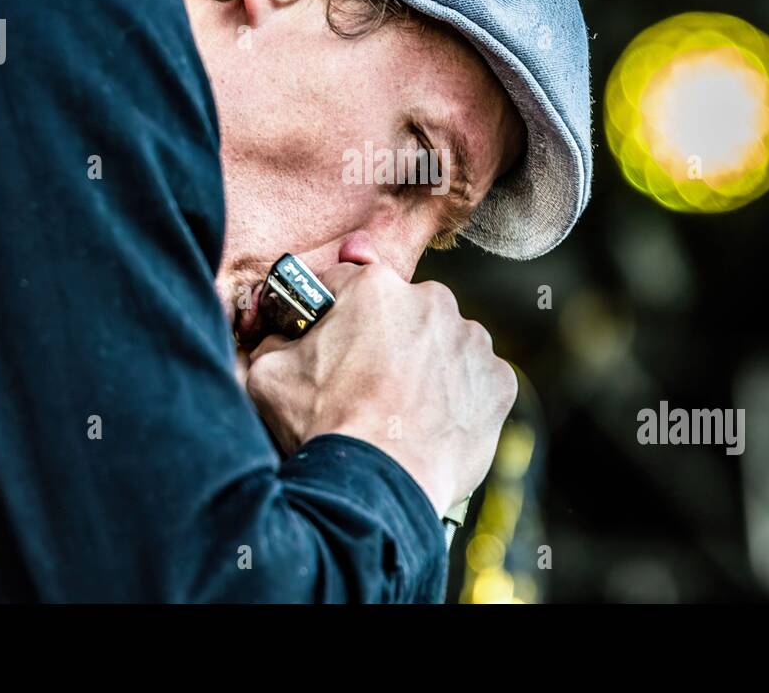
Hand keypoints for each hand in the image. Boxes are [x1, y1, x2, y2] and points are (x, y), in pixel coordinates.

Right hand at [246, 263, 516, 518]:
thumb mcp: (269, 373)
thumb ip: (275, 341)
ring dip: (429, 366)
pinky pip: (478, 380)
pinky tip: (434, 423)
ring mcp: (471, 341)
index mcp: (375, 288)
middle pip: (406, 312)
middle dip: (388, 339)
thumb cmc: (323, 425)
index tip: (333, 339)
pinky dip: (461, 397)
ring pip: (446, 343)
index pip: (351, 285)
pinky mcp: (499, 380)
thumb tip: (277, 337)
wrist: (376, 483)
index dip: (338, 313)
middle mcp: (431, 301)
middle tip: (369, 383)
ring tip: (403, 408)